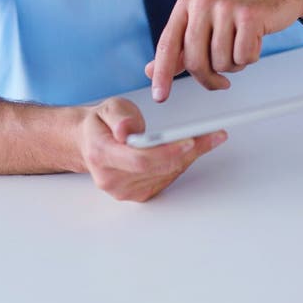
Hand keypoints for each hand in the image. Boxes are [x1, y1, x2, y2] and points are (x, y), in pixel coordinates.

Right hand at [77, 97, 226, 201]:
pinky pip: (165, 180)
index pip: (139, 159)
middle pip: (157, 168)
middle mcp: (111, 178)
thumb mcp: (109, 108)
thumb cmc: (102, 124)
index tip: (189, 140)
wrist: (89, 142)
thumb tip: (126, 130)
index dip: (166, 152)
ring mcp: (123, 191)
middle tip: (213, 135)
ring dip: (190, 157)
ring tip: (210, 137)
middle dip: (188, 151)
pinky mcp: (136, 194)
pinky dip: (181, 163)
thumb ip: (119, 117)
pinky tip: (193, 150)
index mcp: (101, 154)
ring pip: (165, 174)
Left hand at [146, 0, 302, 101]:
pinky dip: (251, 57)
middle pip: (196, 61)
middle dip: (209, 79)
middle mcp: (202, 3)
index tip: (159, 97)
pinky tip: (255, 40)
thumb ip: (179, 48)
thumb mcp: (204, 23)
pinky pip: (244, 57)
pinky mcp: (249, 15)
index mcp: (187, 4)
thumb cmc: (239, 8)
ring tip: (240, 47)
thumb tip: (150, 70)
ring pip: (221, 62)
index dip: (162, 73)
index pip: (168, 44)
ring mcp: (226, 7)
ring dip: (234, 65)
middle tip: (221, 83)